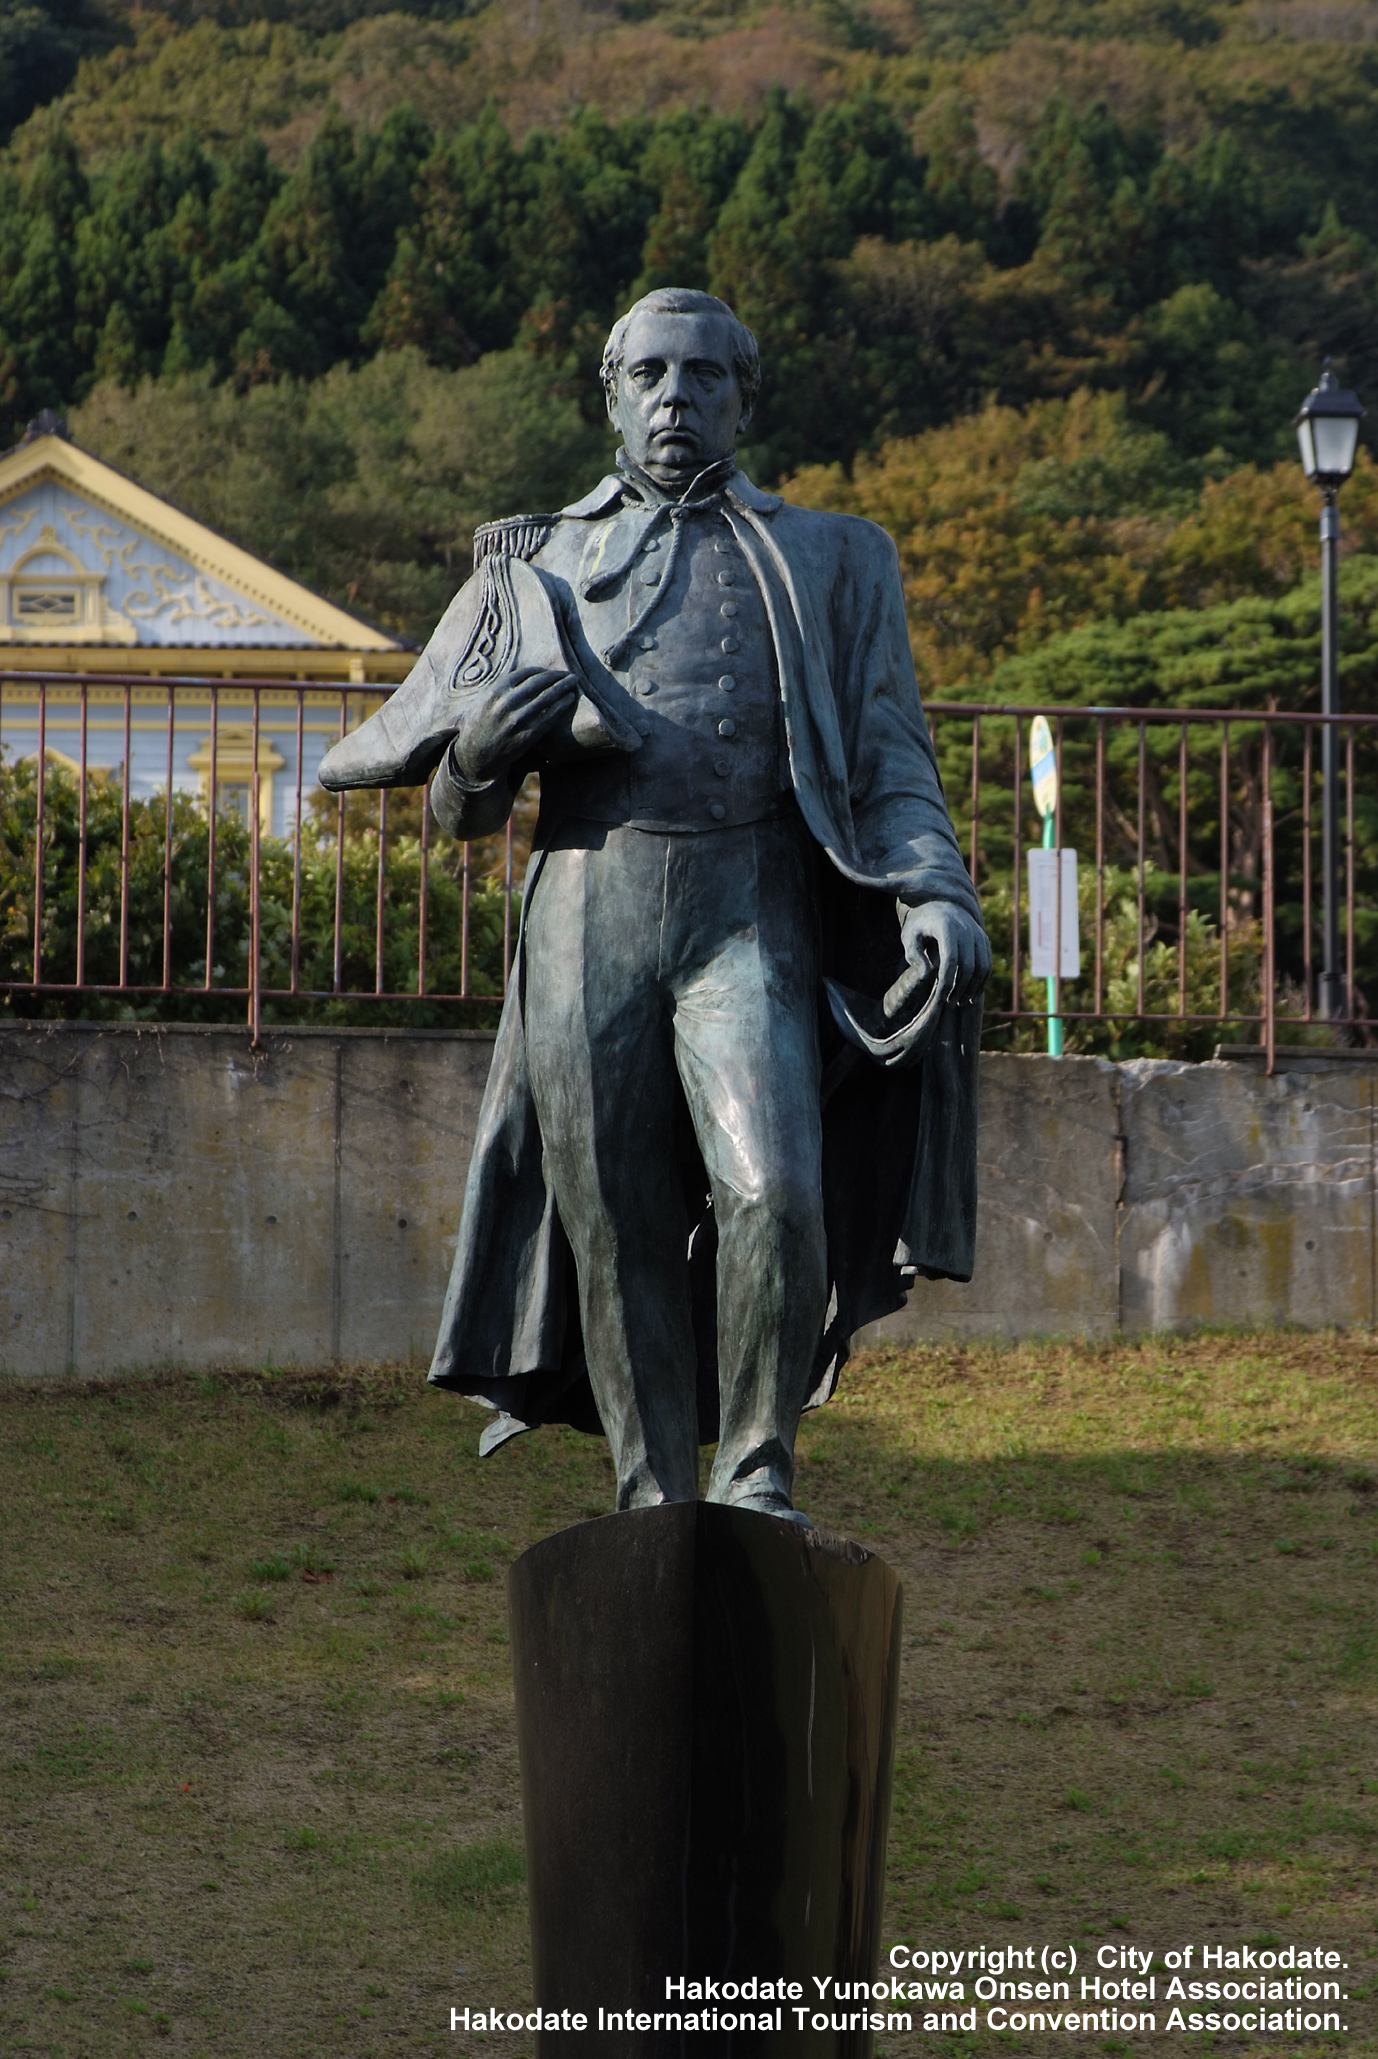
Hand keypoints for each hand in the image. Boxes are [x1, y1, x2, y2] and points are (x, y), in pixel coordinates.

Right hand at [450, 667, 577, 783]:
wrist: (475, 756)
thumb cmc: (481, 725)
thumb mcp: (484, 700)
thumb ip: (502, 687)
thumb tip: (525, 672)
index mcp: (495, 691)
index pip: (526, 673)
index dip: (543, 671)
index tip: (552, 671)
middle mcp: (505, 703)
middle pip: (539, 682)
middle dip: (557, 676)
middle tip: (570, 674)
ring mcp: (517, 720)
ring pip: (546, 698)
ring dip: (563, 688)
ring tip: (574, 683)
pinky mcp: (526, 736)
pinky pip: (549, 717)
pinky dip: (561, 706)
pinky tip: (569, 700)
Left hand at [899, 900, 989, 1007]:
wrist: (938, 903)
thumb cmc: (919, 923)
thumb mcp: (909, 935)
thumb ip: (913, 954)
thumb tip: (929, 973)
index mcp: (947, 927)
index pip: (950, 960)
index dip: (947, 982)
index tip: (940, 998)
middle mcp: (967, 929)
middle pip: (969, 966)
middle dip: (960, 988)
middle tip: (949, 1003)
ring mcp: (978, 934)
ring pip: (982, 967)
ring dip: (973, 988)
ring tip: (960, 1002)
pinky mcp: (984, 939)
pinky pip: (987, 963)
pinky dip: (982, 981)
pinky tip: (972, 995)